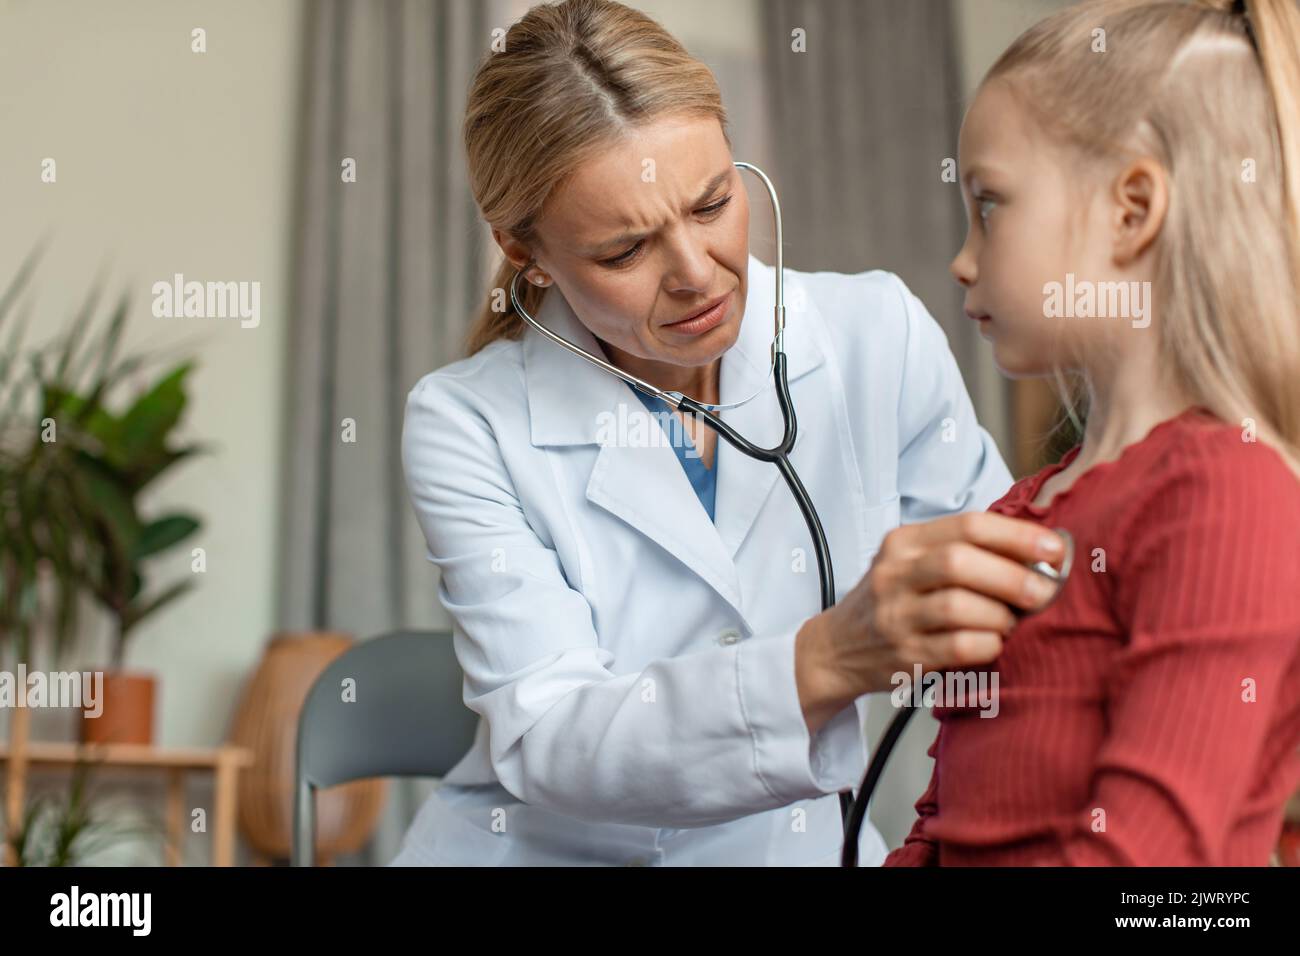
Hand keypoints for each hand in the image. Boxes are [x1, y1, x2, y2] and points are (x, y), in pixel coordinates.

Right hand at [796, 512, 1065, 732]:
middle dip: (1015, 577)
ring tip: (1015, 622)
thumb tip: (1040, 551)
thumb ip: (964, 551)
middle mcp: (894, 574)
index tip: (1055, 549)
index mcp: (904, 542)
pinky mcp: (903, 655)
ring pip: (960, 607)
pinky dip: (988, 645)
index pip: (967, 526)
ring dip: (1002, 615)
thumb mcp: (914, 563)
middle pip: (961, 562)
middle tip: (1046, 592)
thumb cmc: (893, 601)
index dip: (1018, 536)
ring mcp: (895, 616)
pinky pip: (957, 648)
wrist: (837, 648)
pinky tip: (994, 644)